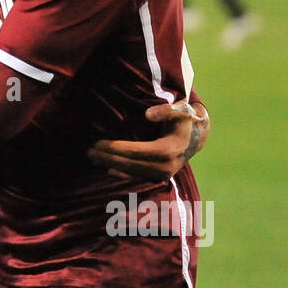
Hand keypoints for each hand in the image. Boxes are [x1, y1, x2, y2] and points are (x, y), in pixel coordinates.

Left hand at [87, 101, 208, 181]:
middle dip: (108, 158)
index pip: (136, 151)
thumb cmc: (184, 119)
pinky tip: (107, 169)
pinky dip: (122, 174)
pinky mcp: (161, 177)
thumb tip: (148, 114)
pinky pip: (138, 177)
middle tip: (89, 152)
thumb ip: (166, 110)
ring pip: (133, 172)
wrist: (198, 135)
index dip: (116, 148)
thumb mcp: (180, 110)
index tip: (98, 144)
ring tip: (93, 159)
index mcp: (167, 150)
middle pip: (131, 164)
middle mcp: (166, 166)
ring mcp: (164, 174)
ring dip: (111, 166)